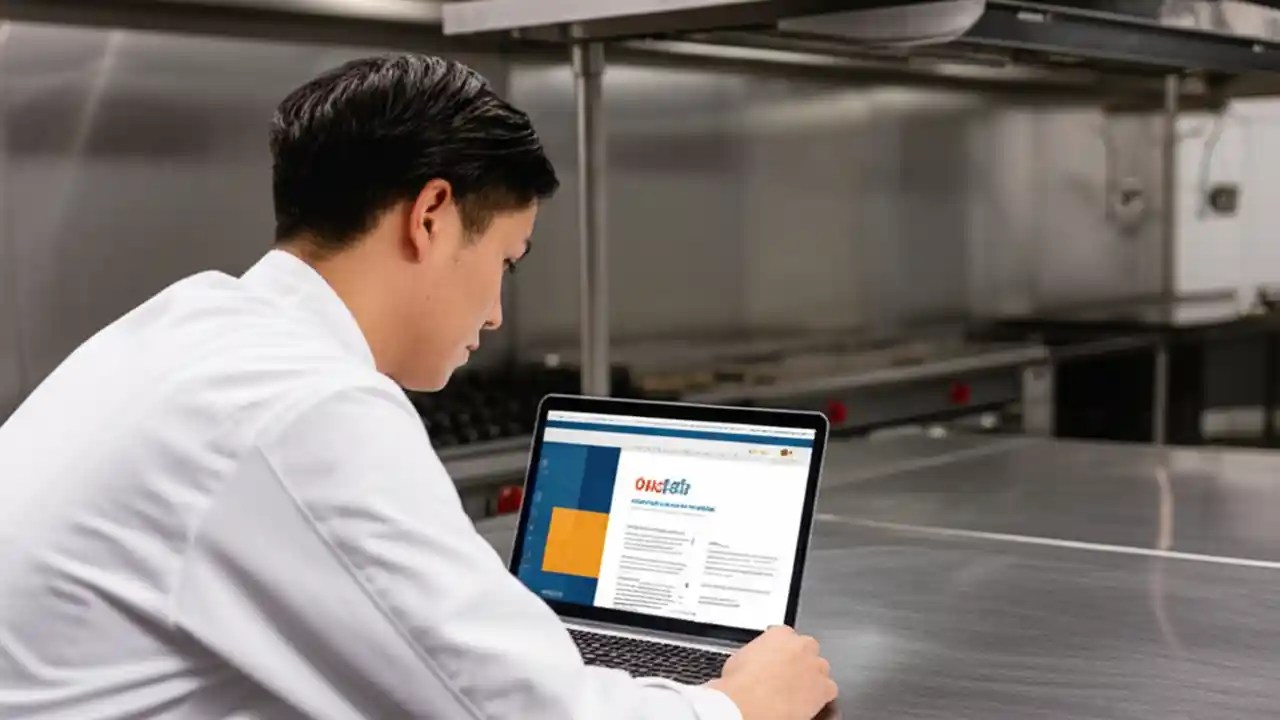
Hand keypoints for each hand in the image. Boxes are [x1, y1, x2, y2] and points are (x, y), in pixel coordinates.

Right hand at [706, 626, 837, 719]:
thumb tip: (754, 662)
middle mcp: (801, 646)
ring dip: (812, 677)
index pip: (786, 635)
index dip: (781, 650)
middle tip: (786, 675)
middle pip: (808, 649)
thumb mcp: (739, 659)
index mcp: (780, 634)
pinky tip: (807, 703)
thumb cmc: (740, 684)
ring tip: (796, 692)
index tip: (777, 658)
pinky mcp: (824, 688)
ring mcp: (815, 666)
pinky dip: (821, 696)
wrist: (748, 704)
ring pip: (821, 669)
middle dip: (800, 660)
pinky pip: (829, 690)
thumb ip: (755, 654)